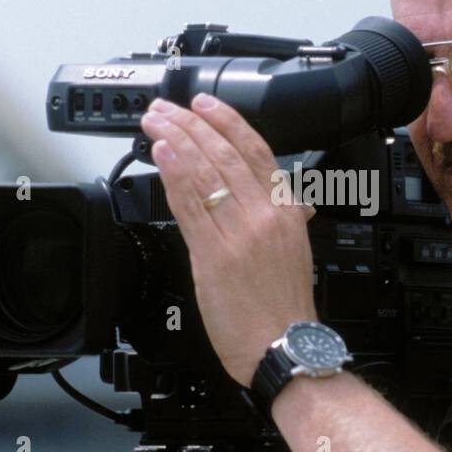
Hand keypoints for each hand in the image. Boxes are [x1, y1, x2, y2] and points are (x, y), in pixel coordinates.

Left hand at [138, 93, 316, 386]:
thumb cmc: (286, 307)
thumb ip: (284, 219)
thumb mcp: (296, 251)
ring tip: (155, 123)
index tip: (205, 104)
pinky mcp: (213, 256)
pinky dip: (173, 176)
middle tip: (166, 108)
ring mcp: (239, 234)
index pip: (257, 151)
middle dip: (191, 125)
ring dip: (175, 142)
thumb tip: (286, 199)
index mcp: (286, 212)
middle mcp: (264, 216)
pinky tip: (161, 155)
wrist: (284, 347)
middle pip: (224, 155)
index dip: (228, 122)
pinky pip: (190, 207)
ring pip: (205, 174)